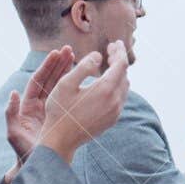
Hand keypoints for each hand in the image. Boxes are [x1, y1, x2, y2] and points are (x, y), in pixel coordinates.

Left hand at [5, 46, 75, 162]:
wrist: (38, 165)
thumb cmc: (25, 152)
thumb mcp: (14, 134)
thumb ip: (11, 114)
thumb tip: (13, 94)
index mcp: (29, 106)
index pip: (38, 81)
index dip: (47, 67)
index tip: (55, 54)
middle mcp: (40, 105)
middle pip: (50, 79)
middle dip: (59, 64)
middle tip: (69, 50)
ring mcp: (52, 110)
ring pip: (60, 86)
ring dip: (67, 71)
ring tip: (77, 57)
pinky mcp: (62, 116)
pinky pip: (69, 98)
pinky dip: (75, 87)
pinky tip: (85, 78)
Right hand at [39, 41, 130, 162]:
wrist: (61, 140)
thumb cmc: (60, 110)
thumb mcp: (66, 84)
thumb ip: (84, 67)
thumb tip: (98, 56)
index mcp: (105, 90)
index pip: (121, 65)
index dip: (119, 52)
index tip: (114, 43)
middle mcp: (115, 101)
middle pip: (124, 75)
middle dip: (119, 60)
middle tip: (111, 50)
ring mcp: (115, 112)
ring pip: (124, 87)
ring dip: (119, 74)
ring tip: (110, 64)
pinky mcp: (112, 120)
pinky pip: (120, 98)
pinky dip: (117, 86)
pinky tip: (107, 83)